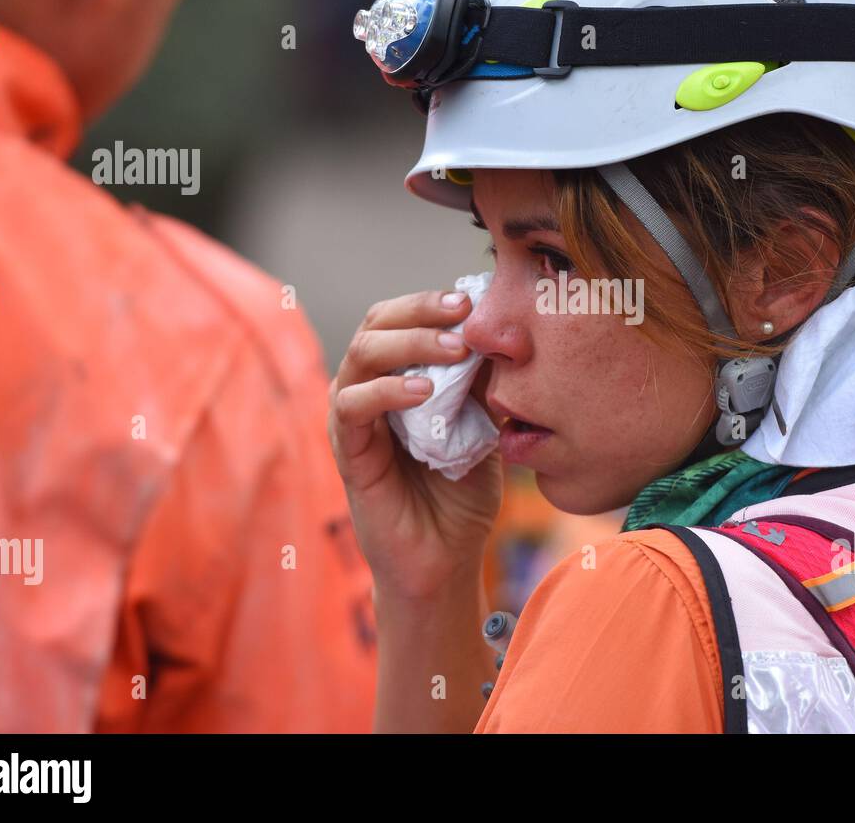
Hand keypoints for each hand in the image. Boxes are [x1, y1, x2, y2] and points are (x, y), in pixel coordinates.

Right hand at [328, 289, 501, 601]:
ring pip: (362, 353)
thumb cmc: (462, 493)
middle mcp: (368, 388)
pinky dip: (387, 389)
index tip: (476, 295)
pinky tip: (423, 391)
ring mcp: (353, 418)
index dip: (433, 300)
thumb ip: (483, 382)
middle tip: (466, 310)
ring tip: (454, 348)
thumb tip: (506, 329)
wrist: (446, 559)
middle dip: (422, 309)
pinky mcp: (348, 451)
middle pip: (377, 323)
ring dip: (410, 342)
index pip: (401, 316)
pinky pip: (353, 405)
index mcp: (397, 376)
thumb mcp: (483, 425)